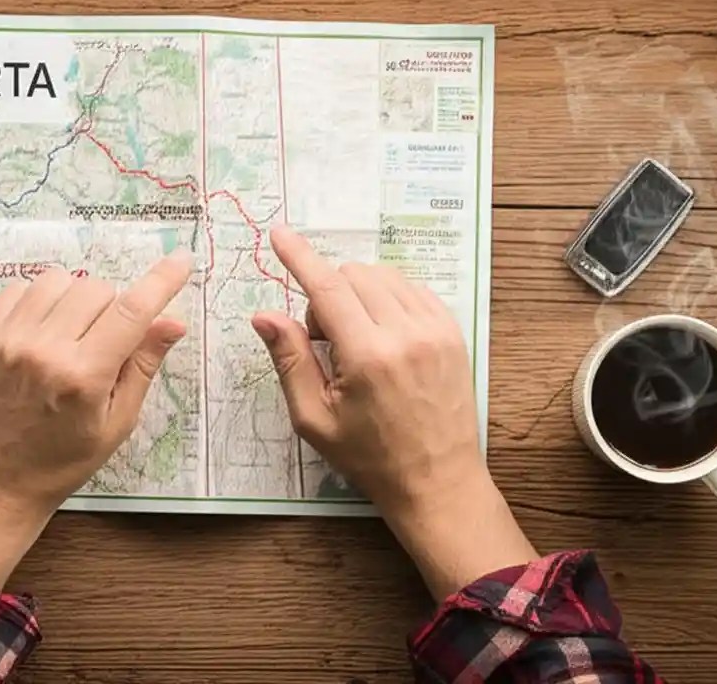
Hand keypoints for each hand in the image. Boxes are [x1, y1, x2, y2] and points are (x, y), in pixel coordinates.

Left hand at [0, 250, 192, 587]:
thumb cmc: (63, 461)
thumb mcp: (116, 424)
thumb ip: (142, 366)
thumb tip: (172, 321)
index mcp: (83, 377)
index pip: (131, 311)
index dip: (162, 281)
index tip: (181, 260)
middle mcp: (43, 351)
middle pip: (96, 289)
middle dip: (112, 307)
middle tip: (105, 340)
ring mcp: (6, 341)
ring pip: (57, 281)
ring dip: (75, 298)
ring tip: (71, 332)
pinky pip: (18, 289)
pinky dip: (38, 301)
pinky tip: (40, 331)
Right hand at [251, 227, 479, 508]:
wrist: (438, 481)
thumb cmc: (370, 458)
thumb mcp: (314, 418)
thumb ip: (289, 360)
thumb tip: (264, 315)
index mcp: (368, 357)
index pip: (326, 287)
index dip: (299, 257)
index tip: (280, 234)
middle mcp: (406, 334)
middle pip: (353, 276)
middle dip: (327, 296)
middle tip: (325, 344)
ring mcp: (435, 330)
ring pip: (383, 276)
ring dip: (358, 295)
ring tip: (356, 343)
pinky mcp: (452, 332)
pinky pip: (412, 289)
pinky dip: (388, 299)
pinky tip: (382, 335)